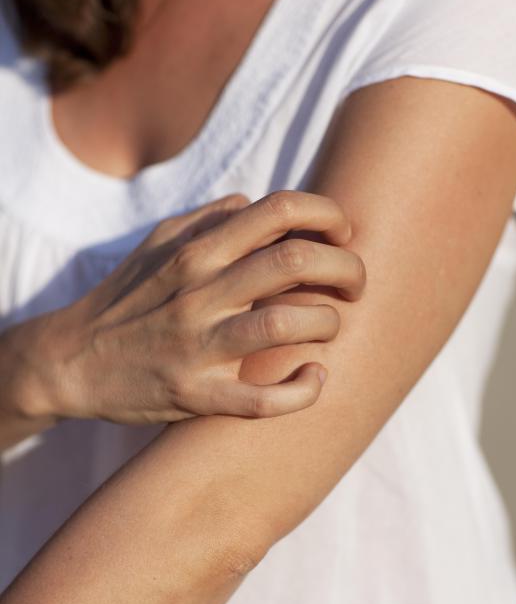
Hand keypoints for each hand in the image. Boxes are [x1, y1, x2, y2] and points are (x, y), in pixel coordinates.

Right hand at [7, 191, 365, 424]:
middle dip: (346, 267)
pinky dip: (303, 391)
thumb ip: (208, 219)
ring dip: (328, 322)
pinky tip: (315, 378)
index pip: (279, 211)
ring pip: (288, 323)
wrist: (72, 360)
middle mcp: (200, 291)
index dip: (327, 215)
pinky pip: (262, 400)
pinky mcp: (195, 395)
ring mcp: (198, 345)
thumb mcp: (156, 244)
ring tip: (330, 326)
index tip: (342, 234)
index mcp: (196, 250)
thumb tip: (253, 203)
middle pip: (296, 261)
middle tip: (356, 283)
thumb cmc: (126, 297)